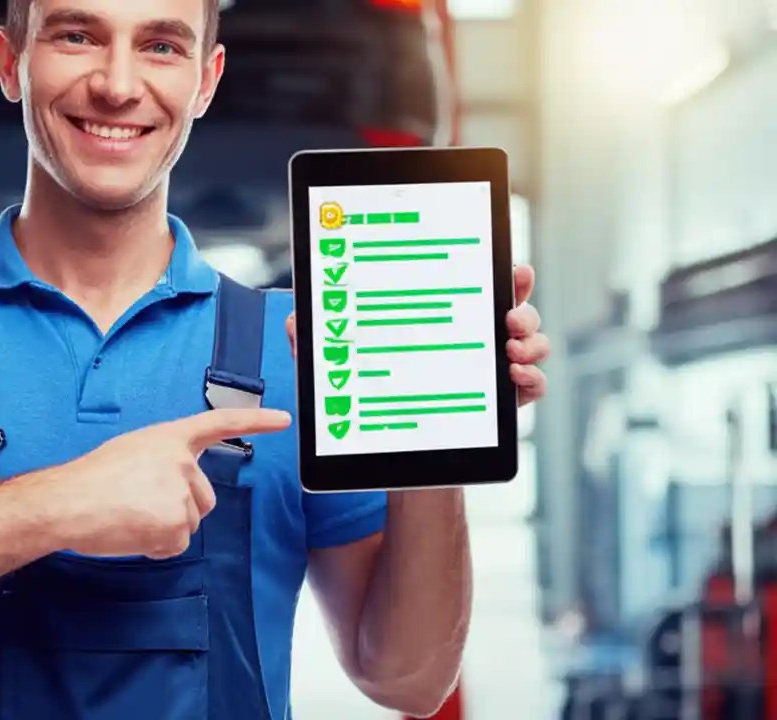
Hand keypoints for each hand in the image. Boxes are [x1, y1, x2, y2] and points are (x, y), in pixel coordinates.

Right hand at [40, 408, 290, 559]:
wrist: (67, 502)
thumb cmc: (89, 480)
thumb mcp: (130, 453)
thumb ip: (160, 463)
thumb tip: (168, 490)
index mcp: (169, 438)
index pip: (220, 423)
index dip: (255, 421)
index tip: (283, 420)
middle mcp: (183, 462)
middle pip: (204, 498)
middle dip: (180, 509)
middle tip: (139, 506)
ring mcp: (181, 493)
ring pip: (189, 523)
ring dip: (164, 528)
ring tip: (129, 517)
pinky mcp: (176, 524)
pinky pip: (176, 545)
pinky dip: (155, 546)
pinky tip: (131, 532)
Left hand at [283, 264, 549, 407]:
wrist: (391, 454)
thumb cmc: (366, 399)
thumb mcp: (336, 368)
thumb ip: (313, 342)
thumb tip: (294, 320)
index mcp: (443, 319)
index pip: (478, 285)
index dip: (502, 272)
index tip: (511, 268)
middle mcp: (475, 339)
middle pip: (515, 308)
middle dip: (521, 306)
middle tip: (508, 318)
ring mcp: (492, 370)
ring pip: (531, 343)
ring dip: (531, 341)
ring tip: (511, 351)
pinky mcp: (501, 404)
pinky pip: (532, 386)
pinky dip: (532, 380)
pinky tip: (515, 378)